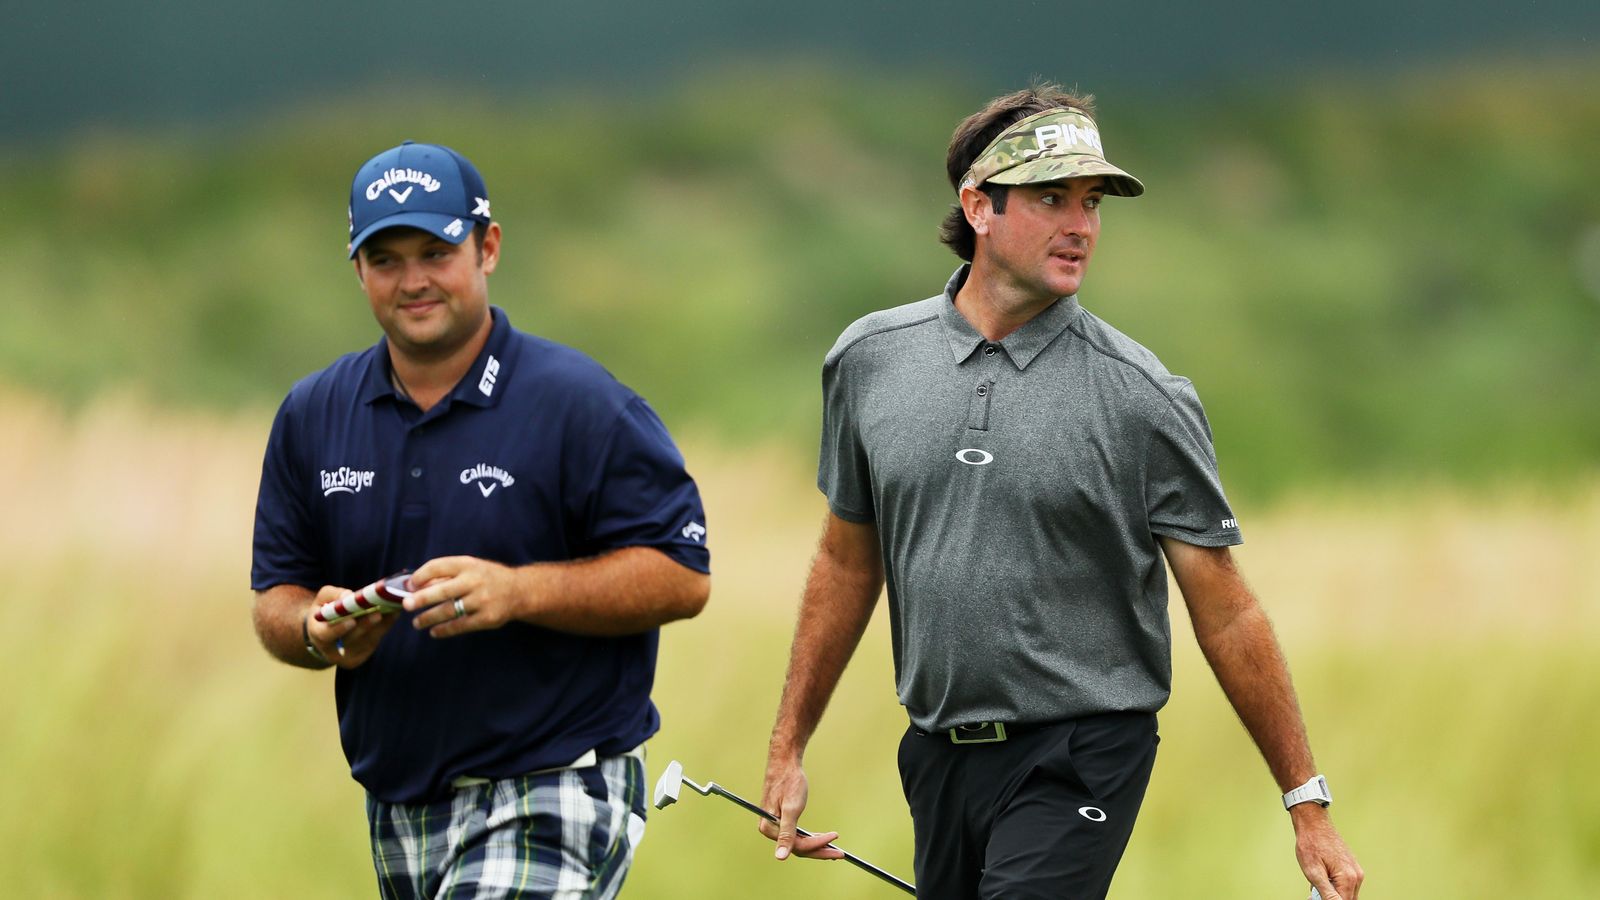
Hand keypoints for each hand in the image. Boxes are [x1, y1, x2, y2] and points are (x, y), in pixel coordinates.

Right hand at [307, 585, 396, 667]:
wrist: (327, 633)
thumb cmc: (325, 612)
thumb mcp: (322, 600)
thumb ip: (332, 595)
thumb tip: (349, 595)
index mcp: (318, 635)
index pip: (326, 635)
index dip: (339, 629)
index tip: (351, 620)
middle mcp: (332, 650)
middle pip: (351, 638)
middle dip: (365, 625)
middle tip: (378, 613)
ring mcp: (348, 656)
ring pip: (367, 640)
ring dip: (382, 624)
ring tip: (393, 609)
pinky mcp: (362, 656)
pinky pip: (376, 640)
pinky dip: (386, 626)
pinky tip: (394, 614)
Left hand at [405, 556, 527, 637]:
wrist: (519, 591)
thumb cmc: (487, 578)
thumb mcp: (470, 568)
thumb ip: (446, 574)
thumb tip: (416, 586)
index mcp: (467, 564)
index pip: (438, 566)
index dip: (420, 576)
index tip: (409, 585)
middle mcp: (474, 581)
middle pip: (442, 590)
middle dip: (421, 599)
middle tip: (406, 605)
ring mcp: (481, 600)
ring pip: (448, 611)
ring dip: (429, 618)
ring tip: (417, 623)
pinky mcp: (487, 618)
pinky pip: (460, 626)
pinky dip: (444, 630)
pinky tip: (434, 632)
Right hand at [758, 757, 842, 861]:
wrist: (785, 762)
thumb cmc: (788, 781)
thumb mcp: (791, 808)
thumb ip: (786, 834)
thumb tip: (780, 857)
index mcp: (769, 828)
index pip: (797, 846)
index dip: (817, 844)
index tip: (833, 837)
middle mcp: (771, 830)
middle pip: (798, 848)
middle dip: (820, 850)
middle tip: (840, 853)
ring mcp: (776, 826)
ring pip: (799, 843)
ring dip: (817, 846)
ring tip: (835, 849)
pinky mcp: (782, 820)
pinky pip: (797, 836)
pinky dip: (811, 838)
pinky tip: (822, 838)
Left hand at [1291, 806, 1363, 898]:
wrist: (1313, 824)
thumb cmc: (1311, 844)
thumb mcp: (1314, 872)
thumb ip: (1327, 893)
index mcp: (1348, 879)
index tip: (1315, 897)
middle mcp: (1357, 876)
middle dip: (1331, 899)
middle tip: (1313, 893)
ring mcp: (1356, 871)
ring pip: (1346, 893)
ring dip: (1333, 894)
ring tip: (1316, 883)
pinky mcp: (1352, 867)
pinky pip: (1346, 884)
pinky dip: (1334, 886)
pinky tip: (1322, 878)